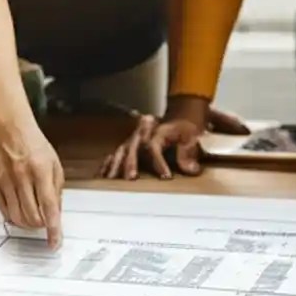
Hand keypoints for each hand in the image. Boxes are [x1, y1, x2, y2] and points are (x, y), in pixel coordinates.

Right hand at [0, 126, 64, 246]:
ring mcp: (4, 180)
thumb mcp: (55, 164)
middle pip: (32, 216)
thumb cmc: (35, 146)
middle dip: (41, 225)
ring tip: (33, 217)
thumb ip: (56, 190)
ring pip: (16, 217)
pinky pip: (4, 211)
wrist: (9, 131)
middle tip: (45, 222)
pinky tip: (20, 210)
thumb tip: (55, 215)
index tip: (55, 242)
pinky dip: (14, 216)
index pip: (49, 206)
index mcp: (41, 169)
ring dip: (27, 223)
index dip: (54, 228)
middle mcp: (21, 175)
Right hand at [99, 97, 247, 179]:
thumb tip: (190, 169)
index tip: (165, 177)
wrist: (182, 115)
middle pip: (132, 147)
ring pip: (121, 151)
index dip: (159, 162)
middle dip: (131, 163)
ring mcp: (134, 139)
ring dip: (116, 165)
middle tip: (131, 178)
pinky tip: (103, 174)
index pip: (154, 146)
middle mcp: (142, 133)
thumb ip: (189, 152)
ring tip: (111, 179)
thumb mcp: (192, 135)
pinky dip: (109, 164)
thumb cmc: (187, 126)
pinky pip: (116, 154)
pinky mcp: (130, 145)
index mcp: (157, 130)